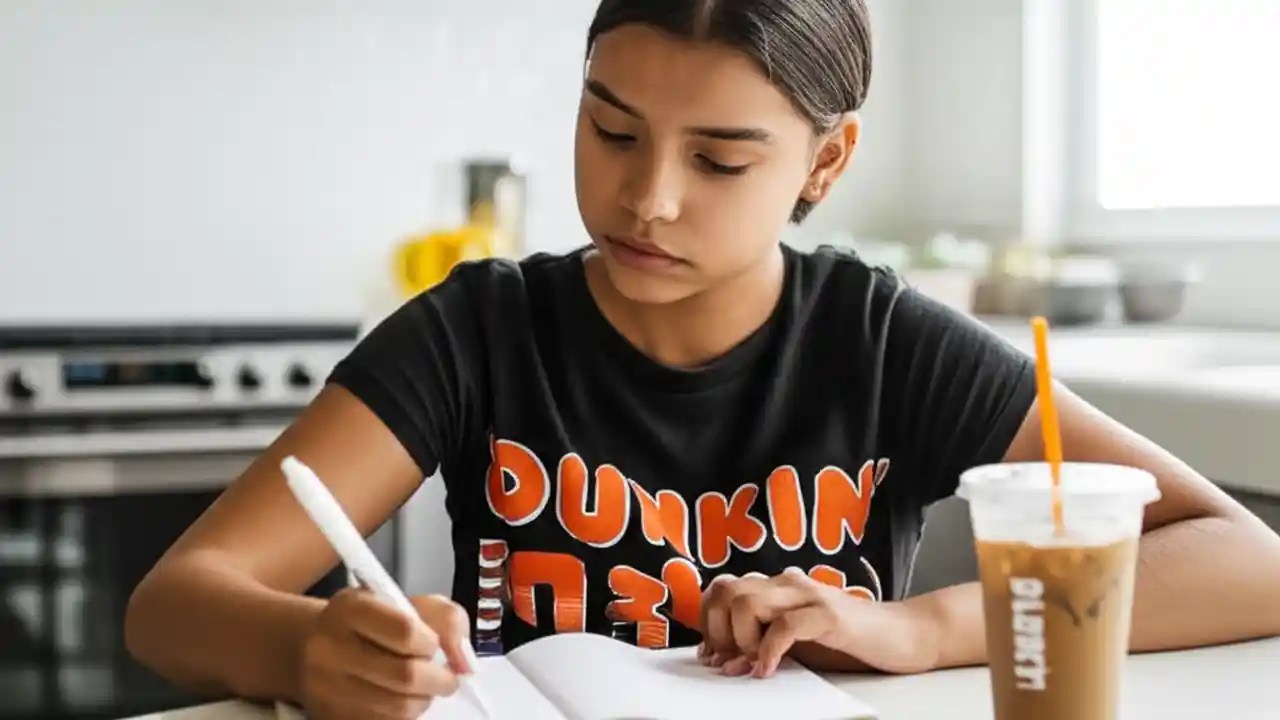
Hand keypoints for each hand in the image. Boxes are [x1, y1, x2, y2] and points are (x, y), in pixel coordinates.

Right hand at [299, 588, 472, 719]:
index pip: (406, 632)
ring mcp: (325, 688)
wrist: (316, 646)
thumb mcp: (412, 603)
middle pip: (405, 676)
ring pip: (398, 708)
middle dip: (439, 679)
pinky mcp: (330, 716)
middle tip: (445, 677)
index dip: (431, 643)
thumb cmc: (376, 620)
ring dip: (423, 700)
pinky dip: (404, 716)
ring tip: (423, 688)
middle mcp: (329, 648)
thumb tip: (465, 663)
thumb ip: (448, 621)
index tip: (434, 645)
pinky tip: (402, 700)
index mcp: (350, 609)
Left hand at [697, 569, 938, 677]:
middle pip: (726, 590)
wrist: (905, 633)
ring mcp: (809, 595)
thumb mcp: (797, 642)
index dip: (707, 621)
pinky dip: (769, 652)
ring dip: (741, 639)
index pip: (720, 587)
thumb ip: (761, 643)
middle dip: (717, 630)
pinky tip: (769, 671)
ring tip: (754, 665)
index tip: (714, 653)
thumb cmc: (849, 640)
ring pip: (748, 603)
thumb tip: (723, 663)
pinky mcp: (829, 615)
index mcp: (777, 587)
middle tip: (730, 661)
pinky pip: (784, 626)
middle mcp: (788, 584)